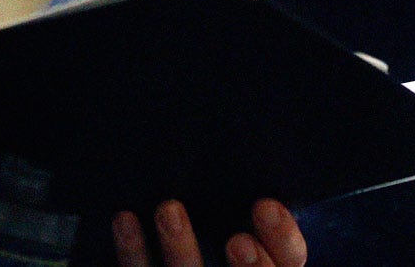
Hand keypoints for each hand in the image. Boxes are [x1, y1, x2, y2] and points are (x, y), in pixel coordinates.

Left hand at [111, 199, 305, 266]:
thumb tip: (252, 157)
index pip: (288, 261)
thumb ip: (252, 198)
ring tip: (169, 210)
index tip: (266, 206)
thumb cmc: (218, 214)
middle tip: (237, 241)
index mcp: (266, 260)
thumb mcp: (244, 205)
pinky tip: (125, 219)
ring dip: (180, 248)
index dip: (282, 240)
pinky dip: (131, 248)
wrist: (165, 237)